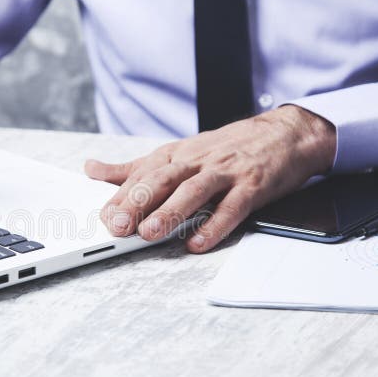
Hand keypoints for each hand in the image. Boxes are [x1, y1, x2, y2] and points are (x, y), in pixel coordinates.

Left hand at [85, 105, 335, 252]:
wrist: (285, 134)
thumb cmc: (227, 148)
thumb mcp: (178, 152)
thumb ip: (135, 167)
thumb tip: (92, 170)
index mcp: (177, 154)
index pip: (143, 174)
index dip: (121, 195)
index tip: (103, 216)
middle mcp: (198, 161)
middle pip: (163, 180)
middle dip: (139, 202)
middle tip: (118, 225)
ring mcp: (226, 173)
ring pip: (194, 191)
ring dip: (171, 212)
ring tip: (151, 234)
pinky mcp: (252, 186)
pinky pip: (232, 207)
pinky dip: (215, 225)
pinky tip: (199, 242)